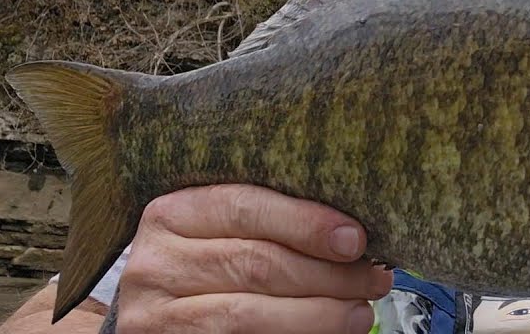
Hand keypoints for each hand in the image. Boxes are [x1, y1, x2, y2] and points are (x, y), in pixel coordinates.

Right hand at [111, 184, 392, 333]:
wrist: (161, 316)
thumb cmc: (208, 263)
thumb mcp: (223, 232)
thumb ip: (271, 222)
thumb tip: (351, 234)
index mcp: (172, 213)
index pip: (246, 207)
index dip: (306, 223)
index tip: (356, 239)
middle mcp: (156, 262)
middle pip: (255, 263)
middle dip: (326, 273)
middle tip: (373, 279)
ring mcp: (156, 313)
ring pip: (248, 313)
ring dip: (318, 314)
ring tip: (360, 312)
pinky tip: (327, 330)